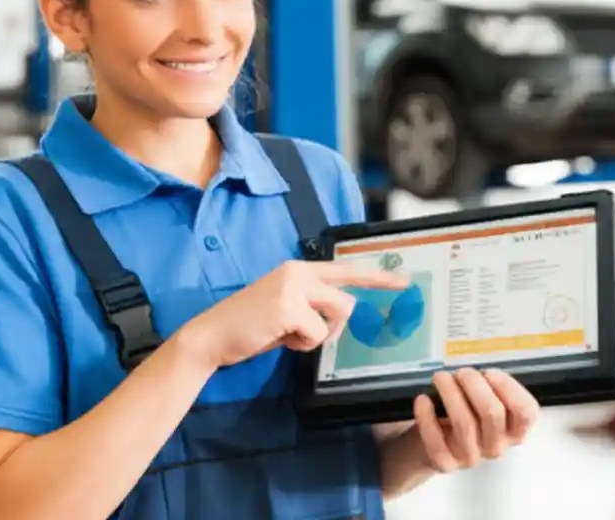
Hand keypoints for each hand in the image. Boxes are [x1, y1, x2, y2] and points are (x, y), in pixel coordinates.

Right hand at [183, 260, 407, 368]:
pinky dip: (301, 345)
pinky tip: (278, 339)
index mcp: (298, 269)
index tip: (401, 280)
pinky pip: (317, 335)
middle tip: (305, 335)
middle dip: (332, 326)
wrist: (213, 335)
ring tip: (287, 335)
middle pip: (346, 300)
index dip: (376, 276)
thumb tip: (339, 315)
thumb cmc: (249, 327)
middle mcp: (298, 272)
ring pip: (335, 317)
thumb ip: (311, 305)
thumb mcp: (285, 309)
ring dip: (316, 335)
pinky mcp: (289, 307)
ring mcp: (294, 287)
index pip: (345, 269)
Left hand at [411, 368, 539, 472]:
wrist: (429, 446)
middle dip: (473, 384)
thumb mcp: (481, 402)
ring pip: (464, 422)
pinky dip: (428, 416)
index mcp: (513, 430)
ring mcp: (471, 458)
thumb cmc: (462, 415)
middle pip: (492, 412)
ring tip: (440, 378)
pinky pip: (436, 440)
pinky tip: (423, 399)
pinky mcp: (445, 464)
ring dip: (450, 393)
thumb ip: (488, 389)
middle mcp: (496, 446)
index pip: (526, 412)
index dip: (508, 387)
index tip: (489, 372)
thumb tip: (477, 372)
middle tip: (460, 372)